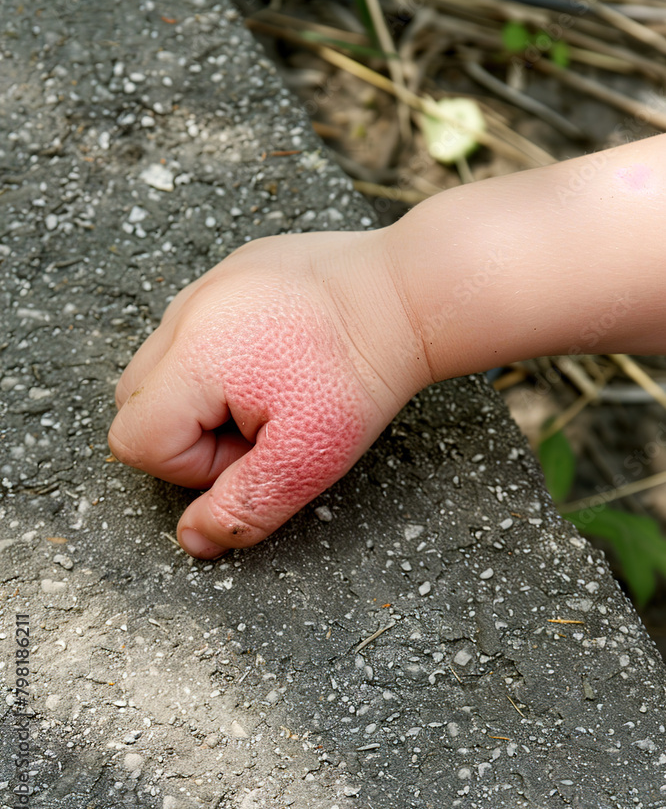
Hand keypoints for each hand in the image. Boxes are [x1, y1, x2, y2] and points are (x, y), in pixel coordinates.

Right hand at [108, 229, 426, 557]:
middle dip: (190, 430)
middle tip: (262, 423)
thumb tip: (193, 540)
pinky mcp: (232, 268)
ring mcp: (207, 283)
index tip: (255, 447)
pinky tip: (280, 354)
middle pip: (134, 400)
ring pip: (162, 362)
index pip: (136, 440)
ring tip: (271, 389)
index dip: (193, 465)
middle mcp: (187, 310)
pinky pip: (195, 324)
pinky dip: (221, 352)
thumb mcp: (307, 459)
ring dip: (202, 392)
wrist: (408, 295)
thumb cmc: (361, 375)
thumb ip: (244, 508)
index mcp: (194, 356)